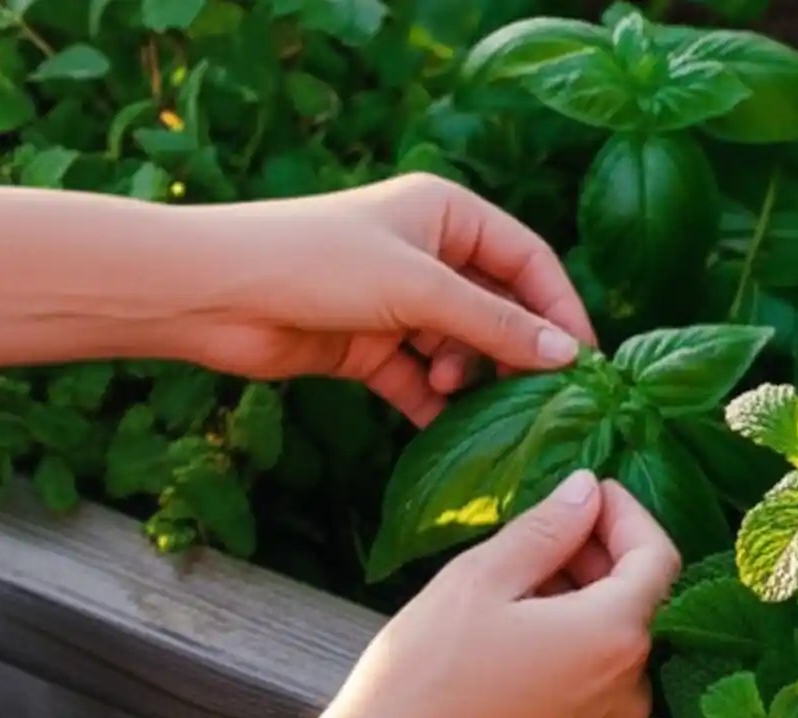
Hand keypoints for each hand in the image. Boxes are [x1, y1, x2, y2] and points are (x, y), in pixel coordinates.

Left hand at [178, 173, 596, 425]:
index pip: (527, 260)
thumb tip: (567, 355)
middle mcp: (428, 253)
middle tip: (538, 393)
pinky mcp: (369, 345)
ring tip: (455, 390)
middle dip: (513, 347)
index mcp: (447, 214)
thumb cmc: (316, 263)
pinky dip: (432, 399)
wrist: (212, 294)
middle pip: (497, 306)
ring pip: (460, 345)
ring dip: (466, 372)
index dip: (559, 306)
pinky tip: (442, 422)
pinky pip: (419, 376)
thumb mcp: (419, 289)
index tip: (586, 359)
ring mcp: (398, 301)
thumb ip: (495, 324)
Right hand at [321, 471, 681, 717]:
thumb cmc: (424, 676)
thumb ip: (545, 530)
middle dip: (601, 550)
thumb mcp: (479, 581)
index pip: (657, 556)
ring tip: (524, 572)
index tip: (591, 489)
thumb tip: (585, 489)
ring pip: (618, 632)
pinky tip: (524, 619)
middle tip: (547, 524)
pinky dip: (575, 633)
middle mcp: (628, 684)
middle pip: (641, 595)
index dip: (627, 513)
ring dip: (585, 591)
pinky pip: (599, 670)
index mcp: (612, 637)